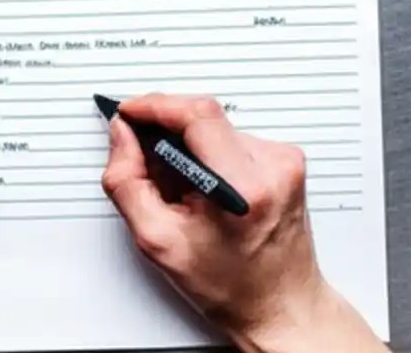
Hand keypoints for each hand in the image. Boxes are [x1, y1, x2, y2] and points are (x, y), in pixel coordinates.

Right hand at [101, 95, 384, 352]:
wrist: (280, 304)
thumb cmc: (230, 284)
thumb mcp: (158, 242)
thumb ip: (128, 182)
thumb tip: (123, 136)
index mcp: (244, 188)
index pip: (197, 115)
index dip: (155, 106)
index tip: (130, 112)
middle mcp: (273, 167)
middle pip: (204, 116)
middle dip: (166, 128)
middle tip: (144, 156)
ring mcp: (285, 161)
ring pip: (217, 127)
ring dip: (189, 146)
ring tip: (182, 189)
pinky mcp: (288, 161)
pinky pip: (234, 139)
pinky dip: (211, 155)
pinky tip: (207, 189)